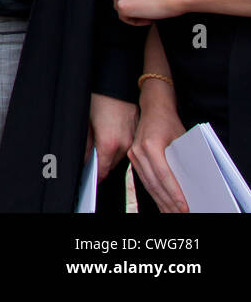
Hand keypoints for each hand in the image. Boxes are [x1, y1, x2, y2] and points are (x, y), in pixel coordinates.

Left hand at [87, 92, 137, 180]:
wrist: (116, 81)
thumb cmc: (98, 99)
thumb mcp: (85, 122)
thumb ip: (85, 144)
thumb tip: (84, 160)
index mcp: (109, 144)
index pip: (102, 170)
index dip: (95, 177)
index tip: (89, 181)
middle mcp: (124, 145)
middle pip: (112, 165)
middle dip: (102, 165)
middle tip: (91, 163)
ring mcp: (134, 139)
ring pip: (121, 156)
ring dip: (112, 156)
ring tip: (100, 150)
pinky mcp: (138, 132)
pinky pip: (129, 146)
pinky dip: (120, 147)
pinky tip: (111, 140)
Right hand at [129, 84, 188, 212]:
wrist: (153, 108)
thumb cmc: (168, 122)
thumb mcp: (180, 139)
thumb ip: (182, 159)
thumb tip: (190, 182)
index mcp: (150, 145)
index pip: (163, 174)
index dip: (173, 192)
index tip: (183, 206)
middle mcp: (138, 151)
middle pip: (154, 182)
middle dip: (167, 201)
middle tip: (179, 213)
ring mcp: (133, 154)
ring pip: (148, 183)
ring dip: (160, 200)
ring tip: (171, 212)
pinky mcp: (133, 157)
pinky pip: (144, 179)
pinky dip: (153, 192)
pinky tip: (161, 201)